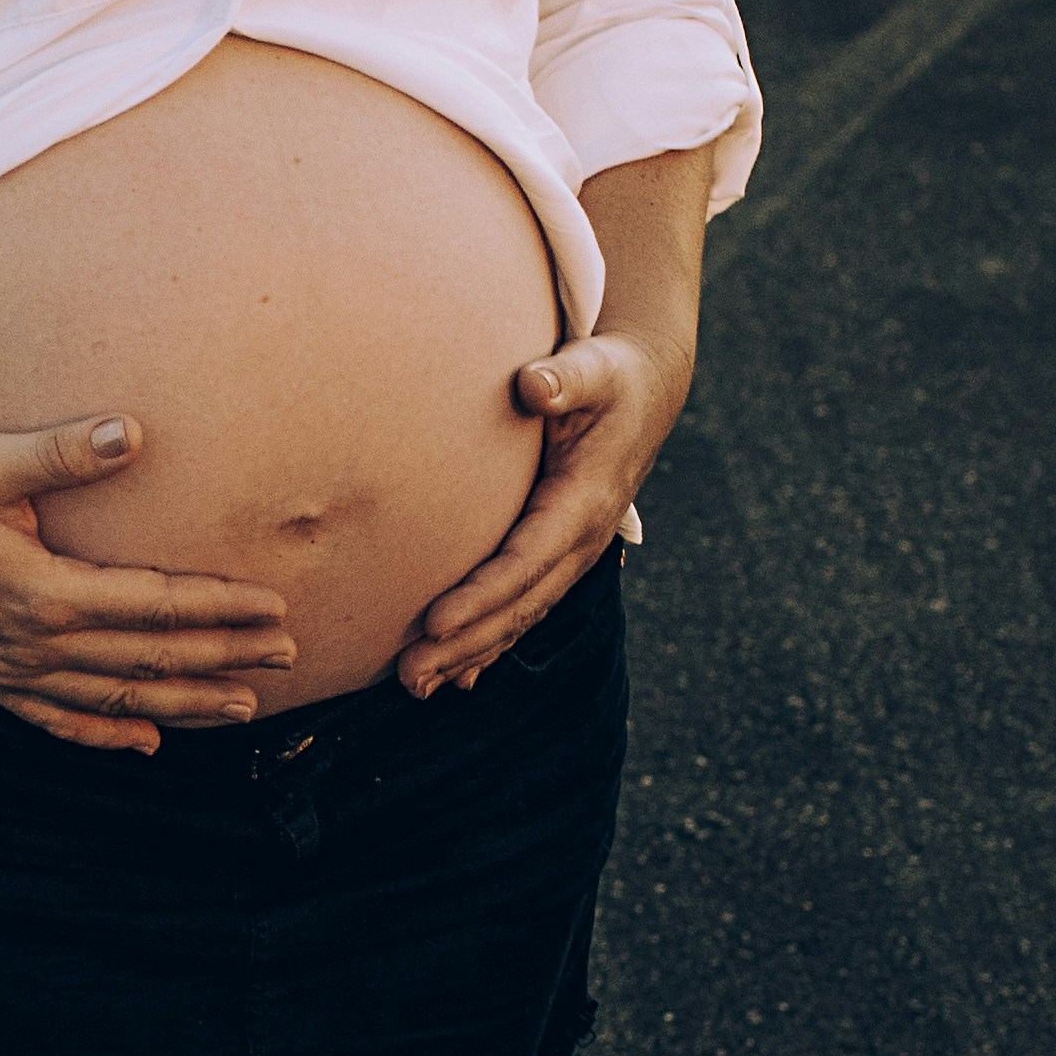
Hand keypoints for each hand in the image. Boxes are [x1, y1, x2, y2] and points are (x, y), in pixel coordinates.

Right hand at [0, 414, 297, 754]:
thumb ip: (63, 451)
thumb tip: (134, 432)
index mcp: (45, 594)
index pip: (155, 606)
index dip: (221, 608)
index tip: (276, 606)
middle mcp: (35, 646)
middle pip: (150, 660)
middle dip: (226, 657)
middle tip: (289, 652)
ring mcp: (11, 673)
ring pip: (116, 701)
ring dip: (184, 704)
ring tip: (244, 705)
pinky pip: (58, 722)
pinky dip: (105, 735)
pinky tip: (145, 742)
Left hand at [395, 328, 690, 694]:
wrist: (647, 392)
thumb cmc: (611, 376)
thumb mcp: (593, 368)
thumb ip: (565, 377)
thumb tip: (535, 384)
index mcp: (584, 504)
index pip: (525, 561)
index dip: (481, 596)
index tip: (434, 622)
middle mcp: (582, 542)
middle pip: (518, 606)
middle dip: (464, 644)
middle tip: (408, 675)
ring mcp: (574, 555)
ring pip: (519, 617)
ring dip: (470, 655)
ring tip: (416, 686)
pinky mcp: (560, 556)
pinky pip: (524, 608)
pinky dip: (491, 644)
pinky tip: (457, 677)